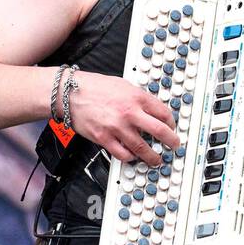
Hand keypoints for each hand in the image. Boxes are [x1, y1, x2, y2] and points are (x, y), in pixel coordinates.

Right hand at [64, 71, 179, 167]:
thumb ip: (139, 98)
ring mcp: (117, 127)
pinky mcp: (104, 138)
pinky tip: (133, 157)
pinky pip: (123, 154)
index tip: (171, 128)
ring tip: (156, 159)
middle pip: (160, 131)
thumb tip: (152, 109)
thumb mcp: (123, 85)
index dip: (172, 123)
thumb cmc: (94, 87)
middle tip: (174, 146)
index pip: (163, 113)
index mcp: (136, 97)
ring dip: (152, 156)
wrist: (69, 93)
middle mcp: (129, 112)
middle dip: (171, 141)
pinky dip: (131, 158)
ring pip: (142, 148)